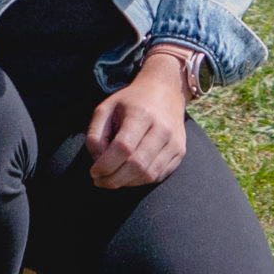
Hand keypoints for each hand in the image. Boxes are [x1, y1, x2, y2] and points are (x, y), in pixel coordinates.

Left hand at [86, 55, 189, 187]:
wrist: (165, 90)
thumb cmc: (131, 101)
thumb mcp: (106, 108)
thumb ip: (95, 134)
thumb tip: (98, 160)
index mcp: (141, 114)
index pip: (123, 148)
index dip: (106, 165)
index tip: (93, 172)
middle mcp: (162, 128)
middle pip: (137, 165)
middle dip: (114, 179)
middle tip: (100, 181)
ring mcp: (174, 141)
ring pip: (149, 174)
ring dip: (127, 183)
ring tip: (113, 179)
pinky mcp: (180, 151)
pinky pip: (159, 175)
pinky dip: (140, 181)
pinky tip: (129, 176)